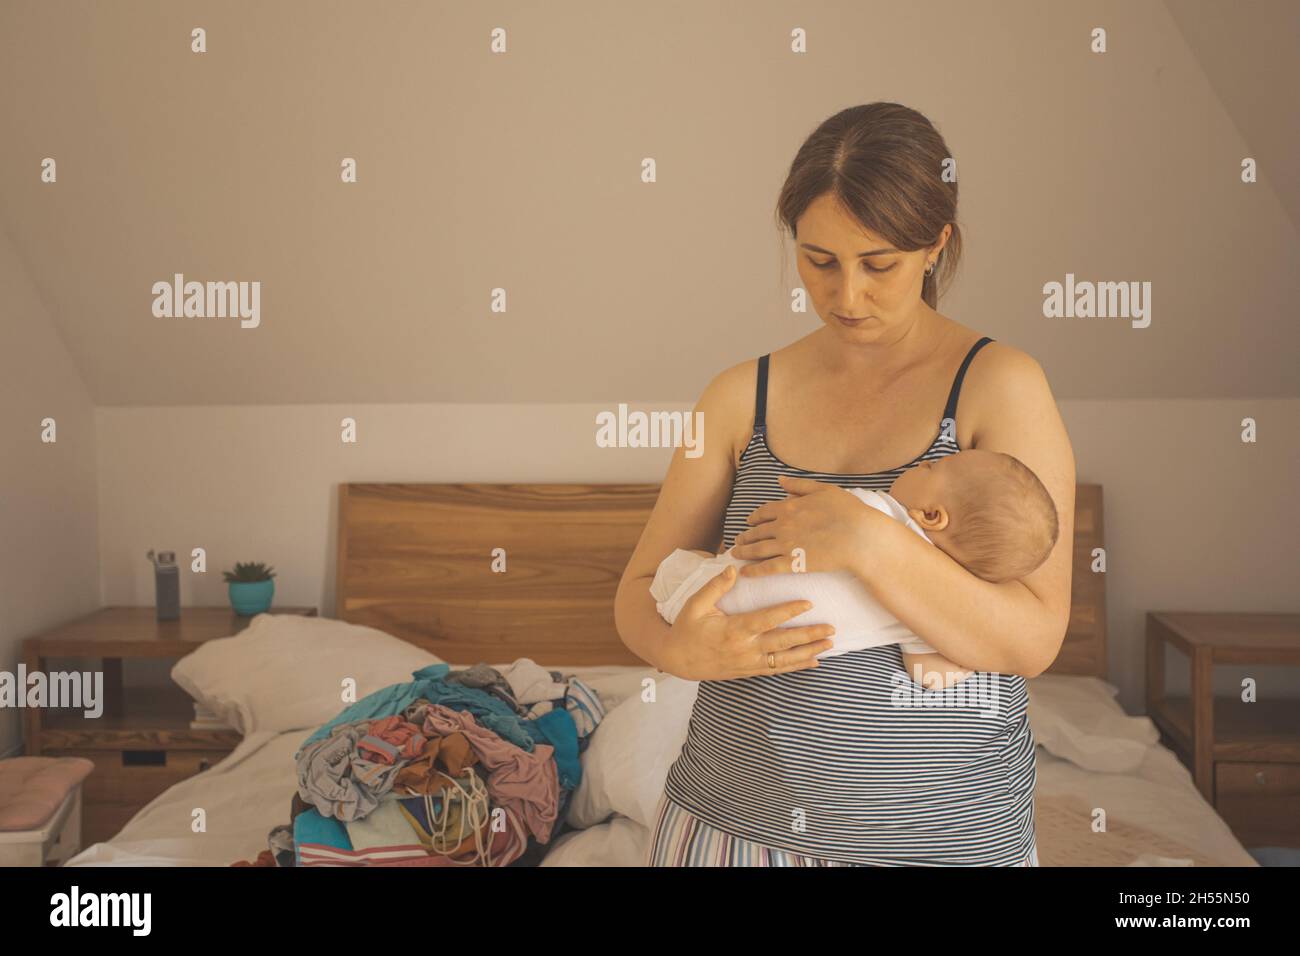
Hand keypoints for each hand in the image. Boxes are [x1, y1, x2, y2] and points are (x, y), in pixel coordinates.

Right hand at [661, 564, 835, 680]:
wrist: (677, 659)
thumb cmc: (687, 628)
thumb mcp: (695, 604)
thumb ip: (715, 586)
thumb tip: (734, 568)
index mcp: (733, 630)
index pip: (767, 619)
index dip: (788, 611)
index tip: (808, 603)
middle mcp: (745, 649)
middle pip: (783, 642)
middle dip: (808, 635)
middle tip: (830, 628)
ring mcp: (748, 663)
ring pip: (785, 659)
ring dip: (809, 652)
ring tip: (829, 644)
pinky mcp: (749, 671)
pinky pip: (777, 669)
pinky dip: (797, 666)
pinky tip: (814, 661)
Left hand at [730, 475, 879, 577]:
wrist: (859, 536)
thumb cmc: (847, 511)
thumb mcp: (823, 490)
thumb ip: (799, 486)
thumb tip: (780, 480)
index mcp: (789, 507)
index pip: (764, 512)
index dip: (754, 517)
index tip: (749, 521)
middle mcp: (783, 526)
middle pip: (757, 531)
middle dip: (746, 536)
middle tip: (737, 541)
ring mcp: (786, 545)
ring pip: (758, 549)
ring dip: (744, 552)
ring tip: (735, 555)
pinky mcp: (792, 563)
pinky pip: (767, 567)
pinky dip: (753, 570)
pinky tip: (745, 573)